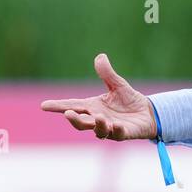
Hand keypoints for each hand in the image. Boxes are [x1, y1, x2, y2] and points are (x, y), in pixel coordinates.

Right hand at [41, 53, 157, 140]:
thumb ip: (107, 74)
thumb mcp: (117, 84)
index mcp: (92, 107)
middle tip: (68, 114)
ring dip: (97, 125)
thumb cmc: (129, 100)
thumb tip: (100, 56)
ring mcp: (109, 128)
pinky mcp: (123, 133)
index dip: (58, 106)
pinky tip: (116, 125)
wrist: (147, 113)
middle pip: (81, 122)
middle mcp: (98, 119)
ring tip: (100, 117)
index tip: (44, 105)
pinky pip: (117, 135)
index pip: (72, 106)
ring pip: (98, 131)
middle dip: (74, 120)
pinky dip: (115, 131)